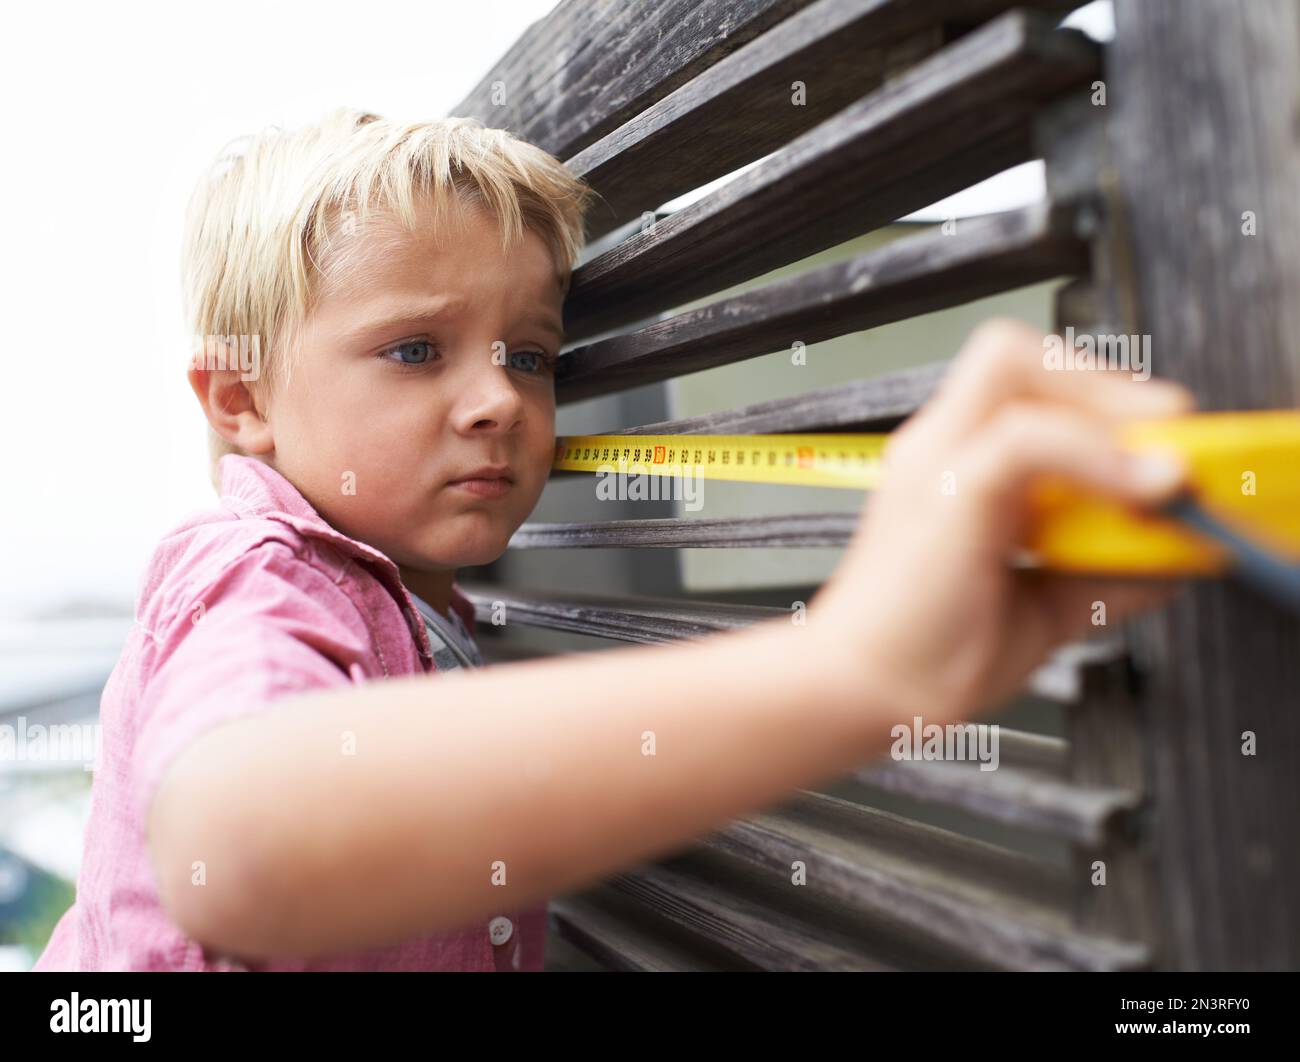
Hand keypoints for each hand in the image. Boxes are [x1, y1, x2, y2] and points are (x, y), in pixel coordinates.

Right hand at [810, 318, 1195, 723]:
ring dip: (1100, 403)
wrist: (865, 694)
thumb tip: (1174, 558)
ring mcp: (934, 461)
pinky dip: (1096, 457)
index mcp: (955, 468)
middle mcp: (938, 450)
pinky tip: (1137, 494)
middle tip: (1163, 440)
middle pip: (1014, 353)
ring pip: (1011, 364)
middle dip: (1103, 382)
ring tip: (1152, 466)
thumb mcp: (1044, 609)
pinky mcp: (946, 490)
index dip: (1098, 398)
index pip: (1025, 386)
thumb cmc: (928, 655)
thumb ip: (1104, 575)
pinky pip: (1028, 437)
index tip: (1157, 442)